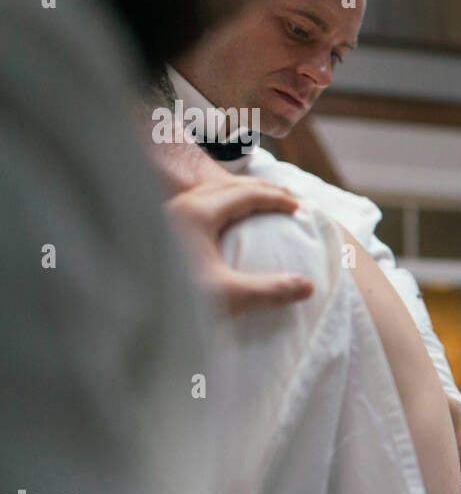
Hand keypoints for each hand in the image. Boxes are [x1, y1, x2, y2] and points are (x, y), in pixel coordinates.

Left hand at [165, 177, 313, 313]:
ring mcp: (167, 215)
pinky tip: (225, 219)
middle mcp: (181, 206)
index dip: (279, 199)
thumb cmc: (170, 299)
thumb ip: (269, 291)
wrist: (118, 308)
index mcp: (198, 213)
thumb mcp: (226, 297)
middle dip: (264, 189)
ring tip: (264, 203)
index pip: (248, 194)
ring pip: (211, 191)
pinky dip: (222, 202)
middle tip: (291, 198)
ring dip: (242, 193)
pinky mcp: (159, 228)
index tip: (302, 208)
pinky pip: (198, 202)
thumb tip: (308, 287)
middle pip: (230, 185)